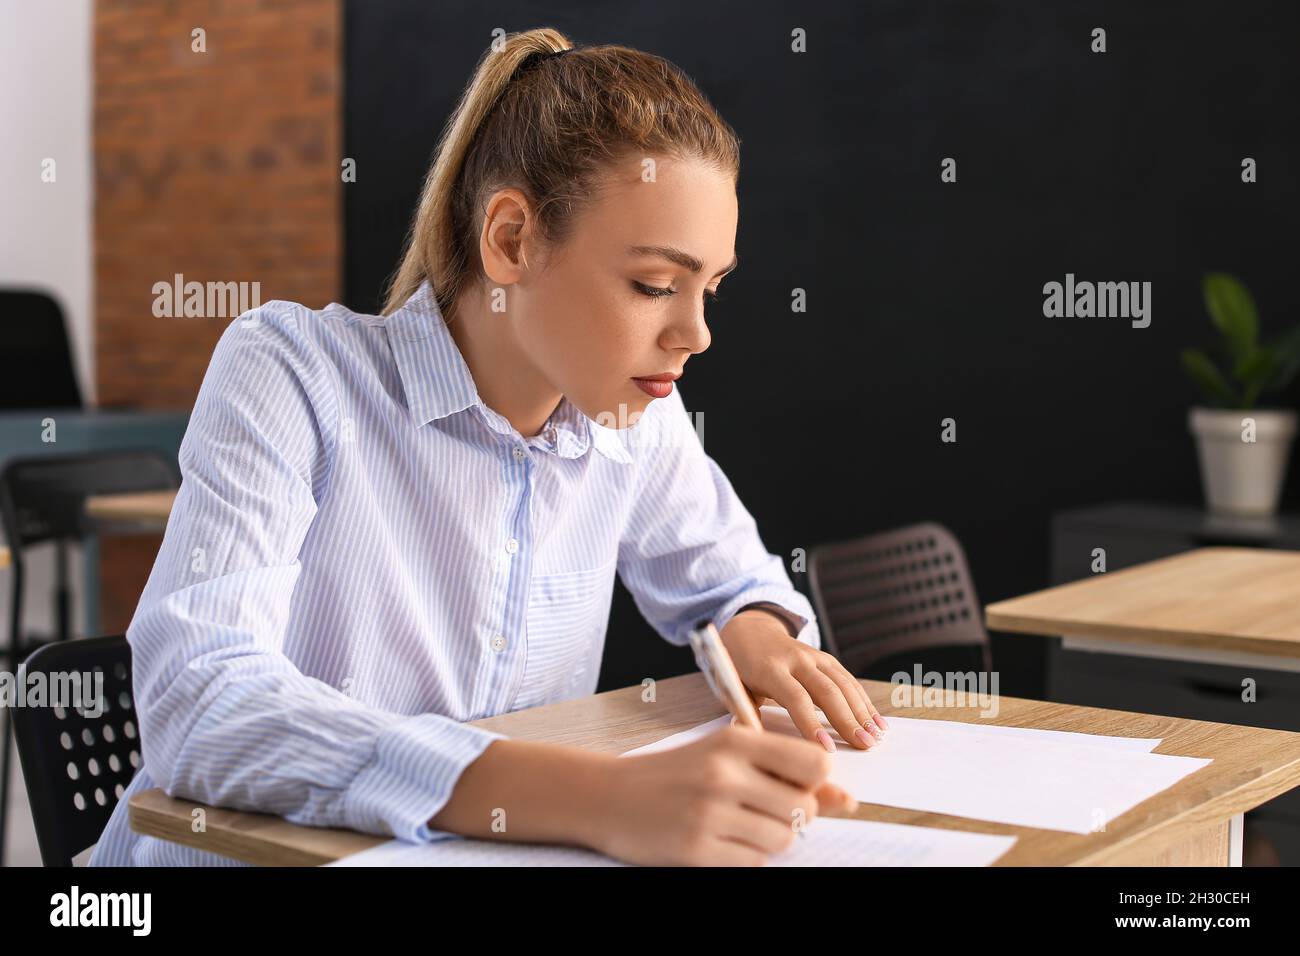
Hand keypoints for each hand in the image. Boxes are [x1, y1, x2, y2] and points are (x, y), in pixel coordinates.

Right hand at [595, 723, 846, 865]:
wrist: (607, 795)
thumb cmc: (674, 773)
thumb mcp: (725, 757)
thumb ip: (785, 772)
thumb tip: (846, 800)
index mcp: (734, 741)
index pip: (814, 764)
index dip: (816, 782)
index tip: (797, 786)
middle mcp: (724, 773)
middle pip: (804, 807)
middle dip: (792, 814)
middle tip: (758, 807)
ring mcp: (709, 813)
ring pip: (784, 839)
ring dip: (770, 838)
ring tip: (738, 824)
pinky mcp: (696, 849)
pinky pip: (754, 863)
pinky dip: (746, 856)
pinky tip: (721, 840)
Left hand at [720, 608, 889, 752]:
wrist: (749, 632)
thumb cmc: (739, 669)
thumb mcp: (734, 689)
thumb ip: (748, 713)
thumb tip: (760, 743)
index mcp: (770, 668)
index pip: (796, 698)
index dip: (812, 724)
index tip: (827, 749)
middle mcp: (795, 659)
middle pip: (827, 691)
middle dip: (847, 720)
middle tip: (864, 745)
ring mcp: (813, 656)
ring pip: (842, 684)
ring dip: (862, 711)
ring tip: (876, 737)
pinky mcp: (825, 658)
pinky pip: (847, 680)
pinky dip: (864, 700)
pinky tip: (876, 720)